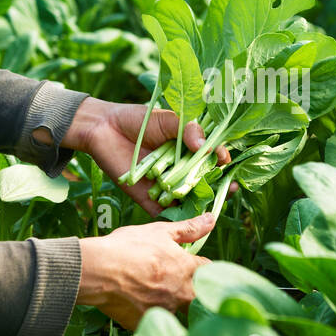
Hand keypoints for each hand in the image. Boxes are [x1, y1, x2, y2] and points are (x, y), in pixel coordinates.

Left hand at [55, 97, 232, 216]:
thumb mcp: (168, 119)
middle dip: (220, 185)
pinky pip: (169, 212)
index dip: (221, 159)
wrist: (105, 130)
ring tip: (212, 199)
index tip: (224, 159)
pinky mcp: (151, 200)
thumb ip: (188, 129)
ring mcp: (168, 186)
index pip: (211, 157)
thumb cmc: (138, 119)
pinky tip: (191, 216)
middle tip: (230, 187)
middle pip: (206, 181)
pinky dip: (179, 216)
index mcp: (189, 149)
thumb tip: (206, 146)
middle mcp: (182, 169)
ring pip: (190, 198)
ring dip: (203, 201)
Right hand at [75, 214, 216, 328]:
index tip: (196, 266)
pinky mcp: (148, 323)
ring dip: (174, 305)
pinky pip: (156, 321)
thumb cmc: (128, 247)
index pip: (210, 271)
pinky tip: (138, 305)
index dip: (204, 268)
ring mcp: (166, 310)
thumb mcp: (159, 231)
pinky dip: (150, 314)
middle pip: (200, 296)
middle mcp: (182, 293)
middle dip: (195, 292)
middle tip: (179, 283)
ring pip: (179, 312)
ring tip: (155, 294)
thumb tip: (211, 219)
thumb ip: (188, 228)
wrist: (98, 271)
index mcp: (188, 269)